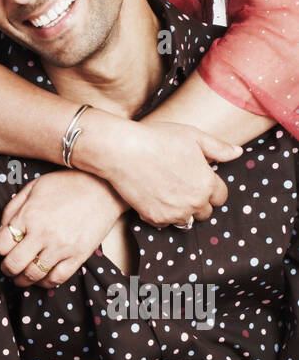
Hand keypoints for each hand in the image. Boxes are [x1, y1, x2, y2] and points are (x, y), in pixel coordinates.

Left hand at [0, 170, 124, 286]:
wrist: (102, 188)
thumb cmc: (65, 185)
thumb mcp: (33, 188)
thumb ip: (12, 209)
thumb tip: (0, 232)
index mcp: (29, 215)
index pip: (1, 244)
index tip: (3, 248)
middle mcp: (43, 234)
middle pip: (14, 263)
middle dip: (7, 268)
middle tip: (8, 267)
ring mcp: (61, 247)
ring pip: (33, 275)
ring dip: (23, 280)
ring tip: (21, 277)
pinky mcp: (78, 256)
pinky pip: (56, 279)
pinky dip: (45, 283)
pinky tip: (42, 277)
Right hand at [92, 118, 239, 228]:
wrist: (122, 150)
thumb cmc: (158, 138)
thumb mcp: (193, 136)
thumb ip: (218, 148)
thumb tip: (238, 152)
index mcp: (207, 183)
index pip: (221, 196)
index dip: (211, 187)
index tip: (199, 180)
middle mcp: (194, 202)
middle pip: (206, 212)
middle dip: (198, 201)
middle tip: (182, 186)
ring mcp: (174, 213)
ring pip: (187, 220)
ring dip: (182, 211)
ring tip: (169, 193)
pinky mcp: (155, 218)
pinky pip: (166, 223)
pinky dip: (162, 214)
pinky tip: (154, 197)